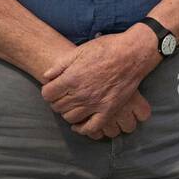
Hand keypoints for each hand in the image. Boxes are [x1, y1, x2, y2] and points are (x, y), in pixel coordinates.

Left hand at [40, 26, 158, 135]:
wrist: (133, 53)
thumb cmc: (107, 48)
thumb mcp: (80, 51)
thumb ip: (60, 65)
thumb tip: (46, 76)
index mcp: (71, 78)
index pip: (47, 94)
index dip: (49, 91)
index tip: (54, 88)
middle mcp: (81, 94)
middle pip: (57, 106)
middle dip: (57, 101)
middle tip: (64, 95)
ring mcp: (95, 103)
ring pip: (70, 117)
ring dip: (67, 113)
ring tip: (72, 106)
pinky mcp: (109, 109)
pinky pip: (91, 127)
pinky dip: (82, 129)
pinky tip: (79, 125)